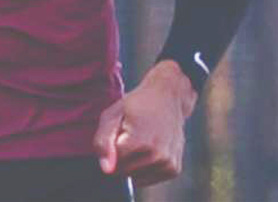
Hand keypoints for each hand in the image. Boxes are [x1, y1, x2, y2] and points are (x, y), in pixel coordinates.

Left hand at [94, 61, 196, 185]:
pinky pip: (148, 179)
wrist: (168, 99)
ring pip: (135, 177)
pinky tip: (149, 150)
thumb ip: (103, 142)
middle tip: (130, 137)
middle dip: (121, 157)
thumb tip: (107, 169)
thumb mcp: (111, 115)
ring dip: (132, 163)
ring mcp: (168, 164)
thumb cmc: (134, 106)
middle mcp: (157, 154)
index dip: (111, 148)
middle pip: (124, 171)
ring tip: (140, 142)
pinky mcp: (174, 170)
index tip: (119, 132)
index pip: (113, 162)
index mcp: (140, 140)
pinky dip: (144, 168)